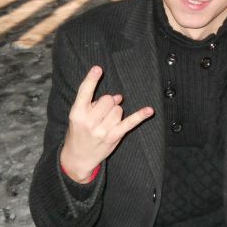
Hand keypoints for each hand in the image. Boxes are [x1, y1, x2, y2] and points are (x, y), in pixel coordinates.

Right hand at [60, 66, 153, 182]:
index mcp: (77, 112)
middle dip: (108, 103)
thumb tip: (119, 97)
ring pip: (118, 109)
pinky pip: (129, 123)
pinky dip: (140, 116)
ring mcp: (102, 130)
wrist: (77, 158)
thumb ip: (95, 103)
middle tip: (100, 114)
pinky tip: (149, 110)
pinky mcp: (113, 136)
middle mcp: (89, 121)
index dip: (91, 79)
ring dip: (115, 113)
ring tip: (105, 123)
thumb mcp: (79, 116)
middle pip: (108, 99)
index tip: (98, 68)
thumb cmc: (78, 133)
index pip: (84, 92)